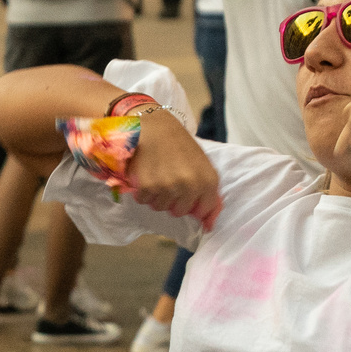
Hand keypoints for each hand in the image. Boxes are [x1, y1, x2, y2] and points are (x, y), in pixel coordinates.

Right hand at [127, 107, 222, 227]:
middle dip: (173, 200)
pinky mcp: (147, 187)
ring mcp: (167, 188)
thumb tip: (208, 225)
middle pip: (179, 212)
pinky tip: (145, 173)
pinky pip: (143, 200)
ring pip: (160, 207)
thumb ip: (207, 192)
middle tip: (168, 180)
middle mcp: (189, 186)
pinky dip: (142, 191)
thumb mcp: (201, 164)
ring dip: (156, 195)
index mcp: (208, 181)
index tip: (186, 195)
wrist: (153, 126)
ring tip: (156, 174)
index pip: (204, 210)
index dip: (193, 204)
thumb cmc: (178, 144)